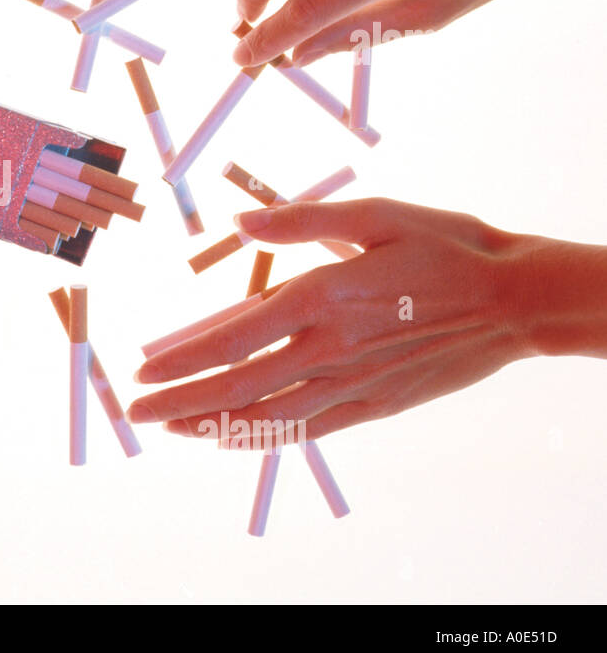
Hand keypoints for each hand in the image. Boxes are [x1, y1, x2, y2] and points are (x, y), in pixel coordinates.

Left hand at [127, 198, 593, 441]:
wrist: (516, 299)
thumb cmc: (444, 246)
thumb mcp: (375, 214)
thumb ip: (301, 221)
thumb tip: (238, 222)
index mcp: (322, 298)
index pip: (232, 338)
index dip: (182, 357)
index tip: (141, 368)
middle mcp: (330, 349)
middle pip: (239, 387)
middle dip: (180, 402)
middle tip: (136, 412)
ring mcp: (354, 383)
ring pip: (269, 416)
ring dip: (213, 423)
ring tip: (173, 427)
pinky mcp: (377, 404)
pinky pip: (310, 429)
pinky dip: (267, 437)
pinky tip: (236, 437)